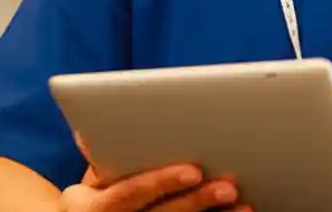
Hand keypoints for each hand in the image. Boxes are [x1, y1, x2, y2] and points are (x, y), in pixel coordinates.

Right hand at [58, 135, 245, 211]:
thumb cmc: (98, 189)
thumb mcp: (93, 172)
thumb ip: (104, 152)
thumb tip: (93, 127)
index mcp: (89, 206)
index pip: (127, 194)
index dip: (161, 183)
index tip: (194, 170)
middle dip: (195, 201)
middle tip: (229, 186)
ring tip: (242, 205)